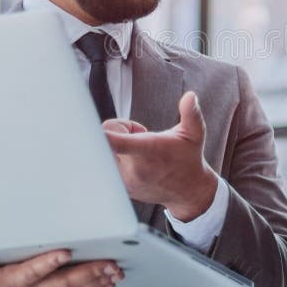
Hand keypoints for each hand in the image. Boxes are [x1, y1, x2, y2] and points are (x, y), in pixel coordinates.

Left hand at [103, 92, 217, 221]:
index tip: (91, 125)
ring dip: (114, 144)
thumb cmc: (189, 156)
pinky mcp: (119, 188)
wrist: (189, 190)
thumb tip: (190, 96)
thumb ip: (190, 113)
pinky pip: (104, 164)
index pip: (116, 143)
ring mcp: (124, 181)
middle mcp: (133, 169)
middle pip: (104, 137)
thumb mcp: (195, 133)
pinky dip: (114, 157)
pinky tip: (133, 161)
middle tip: (138, 134)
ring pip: (102, 150)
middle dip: (118, 129)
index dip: (103, 134)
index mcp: (149, 151)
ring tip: (137, 149)